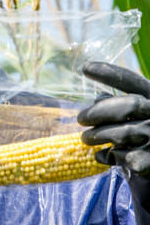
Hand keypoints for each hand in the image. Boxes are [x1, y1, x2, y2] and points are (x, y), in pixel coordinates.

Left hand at [77, 62, 149, 176]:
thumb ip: (123, 106)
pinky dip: (108, 156)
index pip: (133, 82)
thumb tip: (99, 98)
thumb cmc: (144, 139)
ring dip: (98, 135)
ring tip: (85, 138)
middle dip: (100, 111)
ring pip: (122, 133)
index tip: (85, 68)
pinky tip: (100, 156)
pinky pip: (124, 157)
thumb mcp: (137, 118)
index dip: (110, 74)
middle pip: (129, 106)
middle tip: (80, 119)